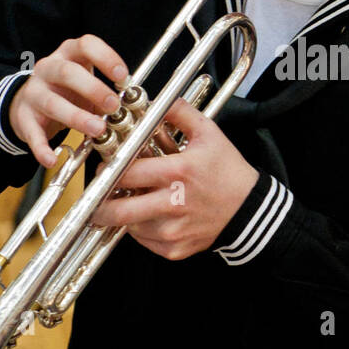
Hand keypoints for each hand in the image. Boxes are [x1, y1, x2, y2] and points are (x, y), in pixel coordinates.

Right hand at [8, 35, 128, 167]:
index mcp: (68, 55)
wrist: (28, 102)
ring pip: (52, 102)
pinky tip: (52, 159)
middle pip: (67, 72)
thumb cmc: (67, 91)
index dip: (105, 58)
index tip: (123, 77)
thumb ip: (107, 93)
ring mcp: (34, 92)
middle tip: (113, 106)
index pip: (86, 45)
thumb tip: (133, 108)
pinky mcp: (24, 118)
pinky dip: (41, 147)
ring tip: (98, 130)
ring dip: (77, 117)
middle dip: (93, 89)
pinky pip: (32, 133)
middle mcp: (48, 69)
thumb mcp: (87, 83)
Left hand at [91, 100, 259, 260]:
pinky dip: (142, 230)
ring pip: (129, 227)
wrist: (250, 209)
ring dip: (125, 215)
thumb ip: (179, 112)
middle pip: (118, 210)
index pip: (125, 173)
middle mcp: (172, 204)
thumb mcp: (208, 133)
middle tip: (99, 196)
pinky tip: (151, 217)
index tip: (104, 169)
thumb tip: (155, 99)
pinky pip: (144, 242)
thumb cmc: (228, 171)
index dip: (108, 170)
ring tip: (132, 203)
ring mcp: (173, 230)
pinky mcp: (175, 249)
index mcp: (177, 172)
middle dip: (100, 204)